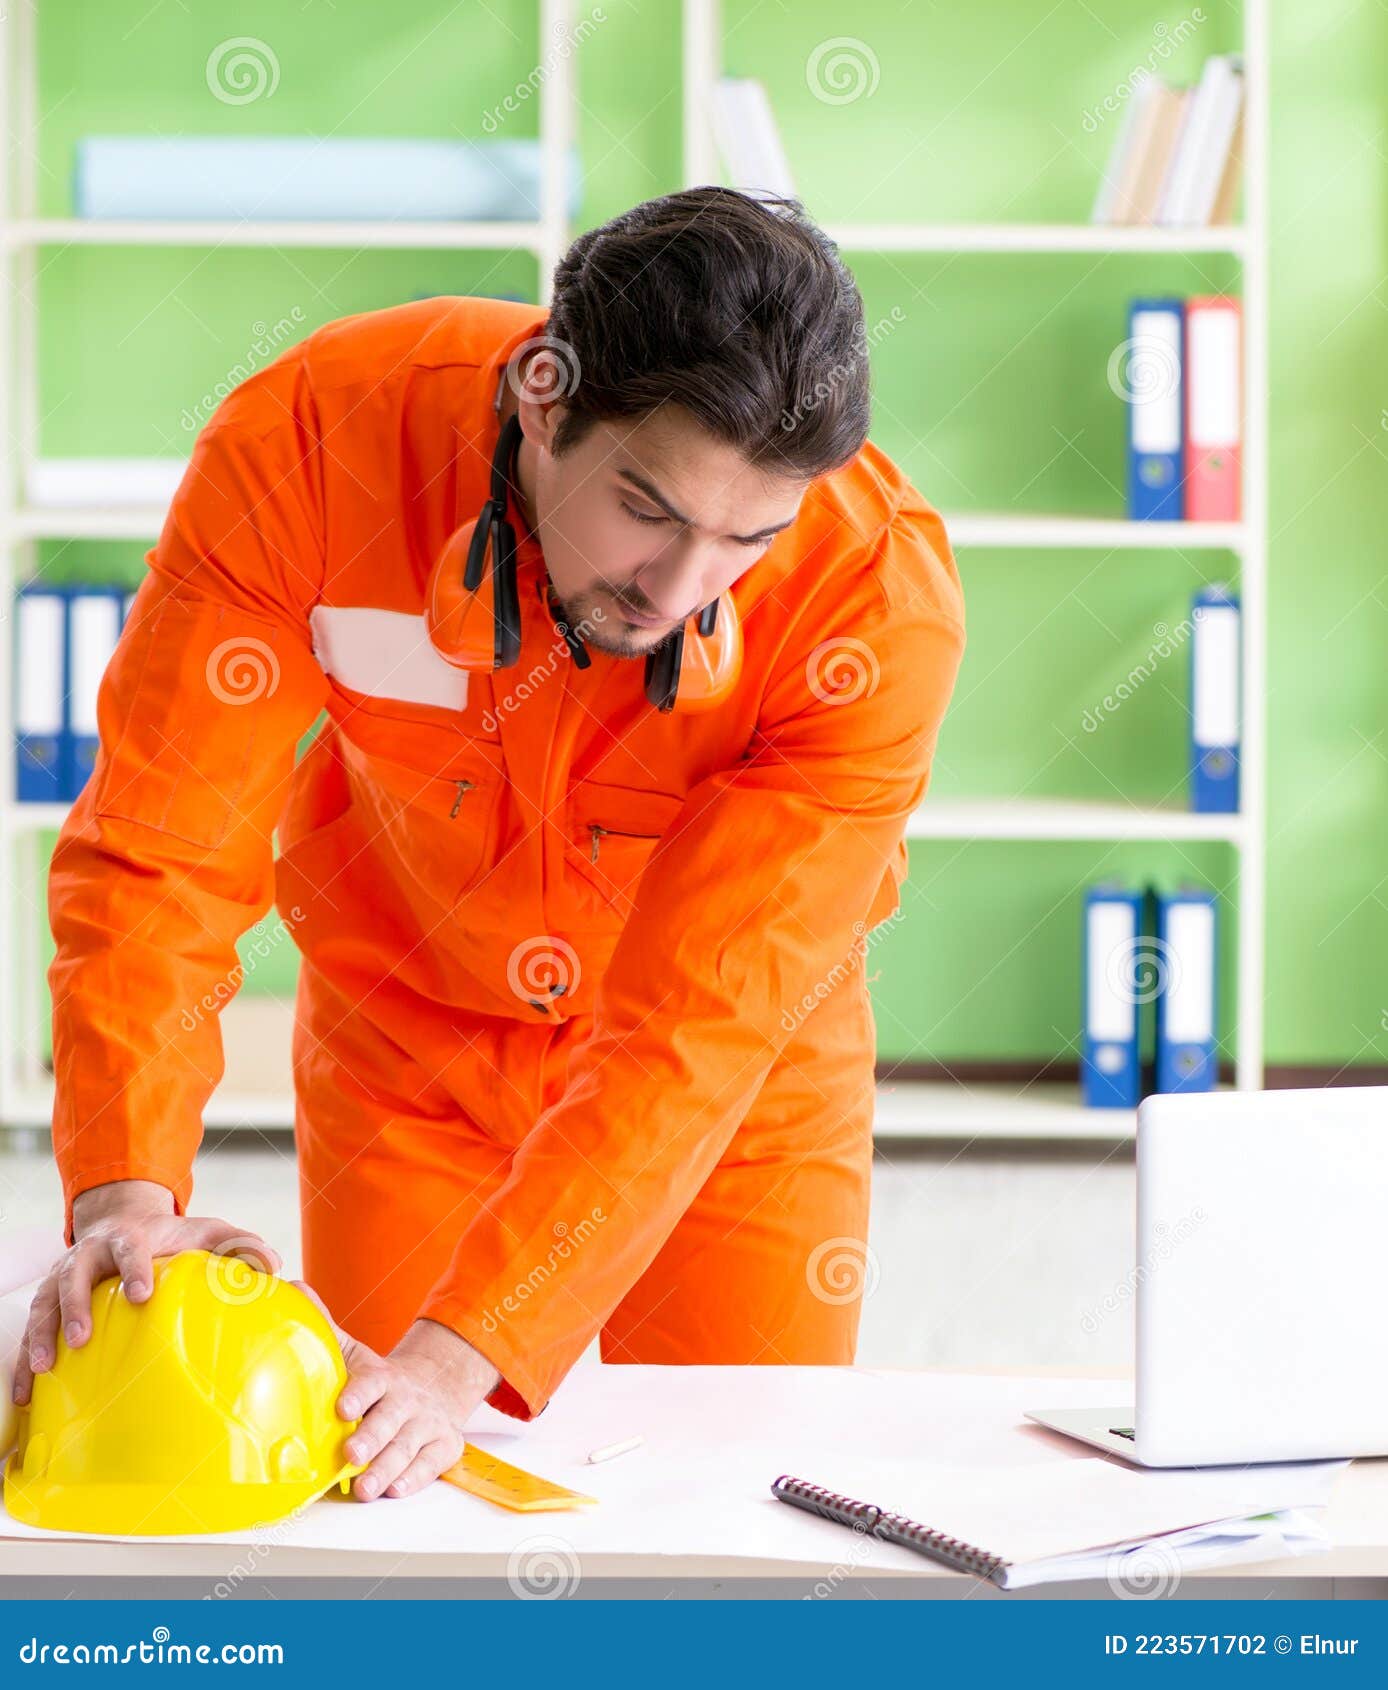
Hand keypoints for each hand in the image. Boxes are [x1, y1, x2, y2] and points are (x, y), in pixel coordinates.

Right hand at [11, 1179, 281, 1406]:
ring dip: (41, 1335)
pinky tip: (24, 1394)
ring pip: (45, 1304)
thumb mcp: (204, 1232)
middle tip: (81, 1339)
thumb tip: (273, 1264)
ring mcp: (63, 1278)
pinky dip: (25, 1360)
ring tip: (42, 1369)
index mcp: (128, 1237)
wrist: (119, 1222)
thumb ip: (237, 1245)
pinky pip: (31, 1331)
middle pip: (74, 1277)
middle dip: (74, 1306)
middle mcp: (88, 1255)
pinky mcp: (49, 1302)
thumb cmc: (169, 1236)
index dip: (133, 1268)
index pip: (128, 1249)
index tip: (141, 1293)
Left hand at [295, 1284, 500, 1501]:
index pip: (370, 1384)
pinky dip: (415, 1477)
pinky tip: (397, 1488)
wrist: (439, 1385)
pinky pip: (431, 1464)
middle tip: (350, 1454)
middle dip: (371, 1438)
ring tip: (365, 1488)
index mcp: (383, 1378)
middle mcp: (407, 1401)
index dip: (357, 1395)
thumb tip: (293, 1290)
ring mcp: (427, 1424)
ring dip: (386, 1468)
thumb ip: (326, 1328)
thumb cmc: (383, 1381)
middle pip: (389, 1420)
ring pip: (407, 1447)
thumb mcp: (357, 1354)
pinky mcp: (444, 1446)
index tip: (342, 1408)